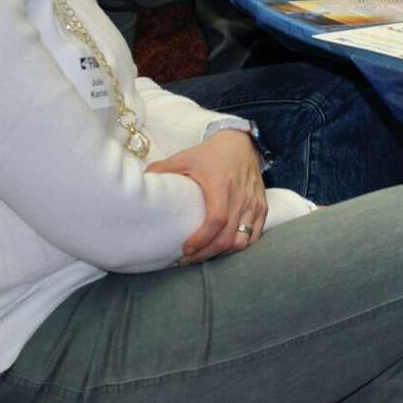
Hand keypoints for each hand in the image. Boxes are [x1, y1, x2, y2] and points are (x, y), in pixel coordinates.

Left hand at [147, 129, 267, 263]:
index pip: (216, 220)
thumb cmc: (211, 153)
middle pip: (228, 237)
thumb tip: (141, 181)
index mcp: (222, 185)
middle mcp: (242, 197)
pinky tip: (224, 246)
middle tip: (187, 258)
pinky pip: (255, 236)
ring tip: (205, 253)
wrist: (243, 143)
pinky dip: (240, 245)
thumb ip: (163, 170)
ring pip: (243, 241)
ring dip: (223, 252)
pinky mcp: (262, 207)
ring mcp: (254, 203)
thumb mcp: (185, 158)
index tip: (185, 249)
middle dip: (207, 253)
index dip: (201, 240)